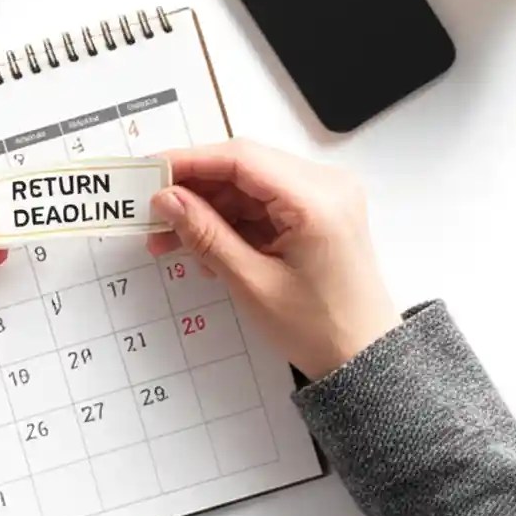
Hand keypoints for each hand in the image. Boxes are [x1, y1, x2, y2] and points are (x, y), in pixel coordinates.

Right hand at [147, 140, 400, 380]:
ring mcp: (324, 198)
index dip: (189, 162)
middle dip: (195, 189)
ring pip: (249, 186)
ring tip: (171, 238)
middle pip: (244, 167)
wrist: (363, 356)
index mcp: (317, 200)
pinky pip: (264, 203)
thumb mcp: (252, 284)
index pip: (241, 158)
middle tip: (154, 211)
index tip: (152, 171)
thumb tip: (167, 199)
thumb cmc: (321, 329)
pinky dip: (232, 220)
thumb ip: (206, 234)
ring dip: (209, 208)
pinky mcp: (318, 213)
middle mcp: (326, 186)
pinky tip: (205, 245)